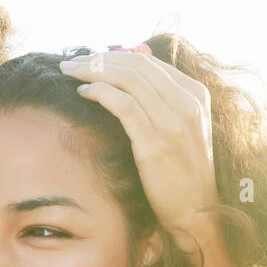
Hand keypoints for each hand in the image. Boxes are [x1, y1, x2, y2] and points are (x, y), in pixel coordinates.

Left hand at [59, 48, 218, 249]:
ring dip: (93, 71)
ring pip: (128, 80)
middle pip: (136, 66)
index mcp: (195, 95)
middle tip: (71, 62)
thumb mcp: (180, 127)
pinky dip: (100, 93)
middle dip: (98, 59)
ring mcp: (173, 124)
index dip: (114, 56)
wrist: (196, 211)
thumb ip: (160, 96)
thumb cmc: (182, 171)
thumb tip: (131, 60)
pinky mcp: (156, 145)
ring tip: (70, 73)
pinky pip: (123, 106)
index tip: (89, 59)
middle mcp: (187, 104)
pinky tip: (83, 93)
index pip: (148, 62)